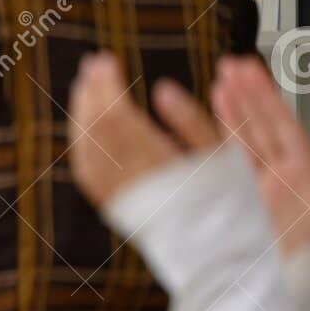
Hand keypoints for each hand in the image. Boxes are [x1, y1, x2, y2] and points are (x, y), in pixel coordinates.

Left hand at [68, 53, 219, 207]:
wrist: (216, 250)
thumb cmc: (227, 199)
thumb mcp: (224, 157)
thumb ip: (194, 121)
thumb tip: (163, 88)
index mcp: (159, 166)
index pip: (116, 116)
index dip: (106, 86)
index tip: (105, 60)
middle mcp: (133, 183)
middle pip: (96, 128)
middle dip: (92, 91)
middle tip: (93, 63)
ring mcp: (120, 196)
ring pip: (87, 149)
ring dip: (82, 113)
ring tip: (86, 86)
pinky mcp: (115, 206)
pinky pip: (87, 171)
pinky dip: (82, 142)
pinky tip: (85, 124)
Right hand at [211, 56, 309, 254]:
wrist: (304, 289)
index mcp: (302, 171)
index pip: (278, 123)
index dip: (263, 95)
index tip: (247, 71)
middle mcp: (273, 180)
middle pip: (251, 128)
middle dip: (238, 96)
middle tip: (224, 68)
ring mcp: (249, 194)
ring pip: (230, 147)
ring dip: (218, 118)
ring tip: (204, 91)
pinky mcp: (230, 210)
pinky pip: (214, 176)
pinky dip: (203, 154)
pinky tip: (194, 136)